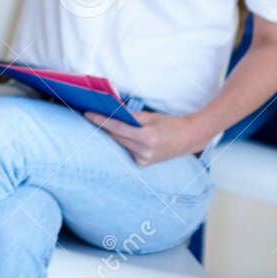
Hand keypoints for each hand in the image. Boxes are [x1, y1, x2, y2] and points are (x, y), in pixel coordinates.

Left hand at [84, 109, 205, 166]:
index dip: (101, 121)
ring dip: (115, 134)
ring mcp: (144, 159)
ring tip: (104, 123)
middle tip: (93, 115)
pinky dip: (124, 143)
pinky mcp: (143, 164)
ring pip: (121, 144)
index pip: (117, 128)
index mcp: (147, 137)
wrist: (189, 138)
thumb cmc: (171, 124)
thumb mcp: (150, 117)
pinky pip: (127, 150)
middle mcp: (144, 151)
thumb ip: (131, 117)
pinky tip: (122, 136)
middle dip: (106, 126)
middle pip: (117, 136)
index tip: (88, 114)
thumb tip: (112, 113)